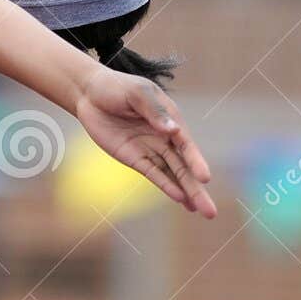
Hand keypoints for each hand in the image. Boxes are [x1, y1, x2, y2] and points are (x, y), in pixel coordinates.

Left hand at [74, 68, 215, 216]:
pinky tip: (178, 198)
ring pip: (173, 174)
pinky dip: (165, 185)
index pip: (187, 145)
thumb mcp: (136, 93)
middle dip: (197, 188)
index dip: (196, 161)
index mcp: (171, 119)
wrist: (89, 93)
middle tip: (211, 211)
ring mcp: (150, 149)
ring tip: (202, 211)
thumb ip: (154, 111)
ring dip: (186, 192)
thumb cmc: (116, 87)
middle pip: (184, 166)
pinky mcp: (134, 157)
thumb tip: (172, 130)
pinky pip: (153, 173)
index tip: (205, 177)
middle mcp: (165, 138)